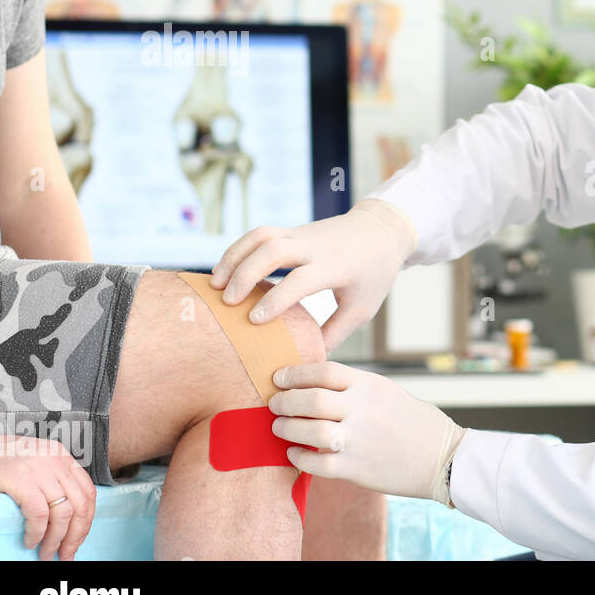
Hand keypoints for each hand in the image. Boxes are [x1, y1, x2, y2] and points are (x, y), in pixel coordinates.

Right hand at [0, 434, 96, 560]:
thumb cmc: (0, 463)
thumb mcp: (34, 465)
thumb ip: (51, 480)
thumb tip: (66, 516)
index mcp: (62, 457)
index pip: (88, 492)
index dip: (87, 520)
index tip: (78, 540)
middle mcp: (56, 460)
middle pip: (81, 504)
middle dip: (76, 535)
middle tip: (67, 554)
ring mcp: (39, 469)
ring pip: (63, 512)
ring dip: (56, 539)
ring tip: (47, 554)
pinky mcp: (20, 479)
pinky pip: (39, 513)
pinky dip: (37, 533)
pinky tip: (30, 541)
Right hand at [209, 198, 417, 350]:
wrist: (381, 231)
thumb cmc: (373, 274)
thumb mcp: (362, 308)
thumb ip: (334, 333)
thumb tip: (307, 363)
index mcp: (336, 267)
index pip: (301, 279)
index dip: (276, 300)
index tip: (254, 320)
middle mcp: (315, 247)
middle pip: (273, 249)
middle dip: (245, 273)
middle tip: (225, 302)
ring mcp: (301, 234)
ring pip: (261, 236)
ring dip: (234, 258)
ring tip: (214, 286)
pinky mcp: (291, 230)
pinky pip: (259, 235)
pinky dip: (238, 250)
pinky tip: (224, 272)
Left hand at [268, 362, 466, 503]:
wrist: (444, 458)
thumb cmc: (417, 423)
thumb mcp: (389, 393)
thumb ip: (356, 389)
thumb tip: (316, 389)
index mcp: (371, 385)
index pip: (323, 371)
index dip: (295, 374)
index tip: (279, 379)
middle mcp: (363, 409)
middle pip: (310, 398)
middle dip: (284, 401)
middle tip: (275, 405)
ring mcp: (359, 439)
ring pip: (309, 430)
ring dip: (287, 428)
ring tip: (280, 428)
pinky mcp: (356, 468)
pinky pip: (316, 462)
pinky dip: (298, 458)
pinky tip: (295, 454)